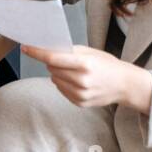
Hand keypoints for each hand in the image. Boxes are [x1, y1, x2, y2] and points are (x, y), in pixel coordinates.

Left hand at [22, 44, 151, 112]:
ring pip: (54, 79)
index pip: (53, 58)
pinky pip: (61, 89)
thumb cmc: (107, 65)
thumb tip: (47, 49)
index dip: (36, 53)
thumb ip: (69, 51)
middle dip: (51, 62)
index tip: (25, 48)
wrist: (126, 85)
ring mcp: (81, 94)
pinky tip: (75, 80)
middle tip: (62, 59)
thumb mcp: (91, 52)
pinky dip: (63, 83)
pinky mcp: (80, 103)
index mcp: (85, 64)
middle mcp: (82, 81)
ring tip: (73, 71)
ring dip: (57, 73)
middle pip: (52, 69)